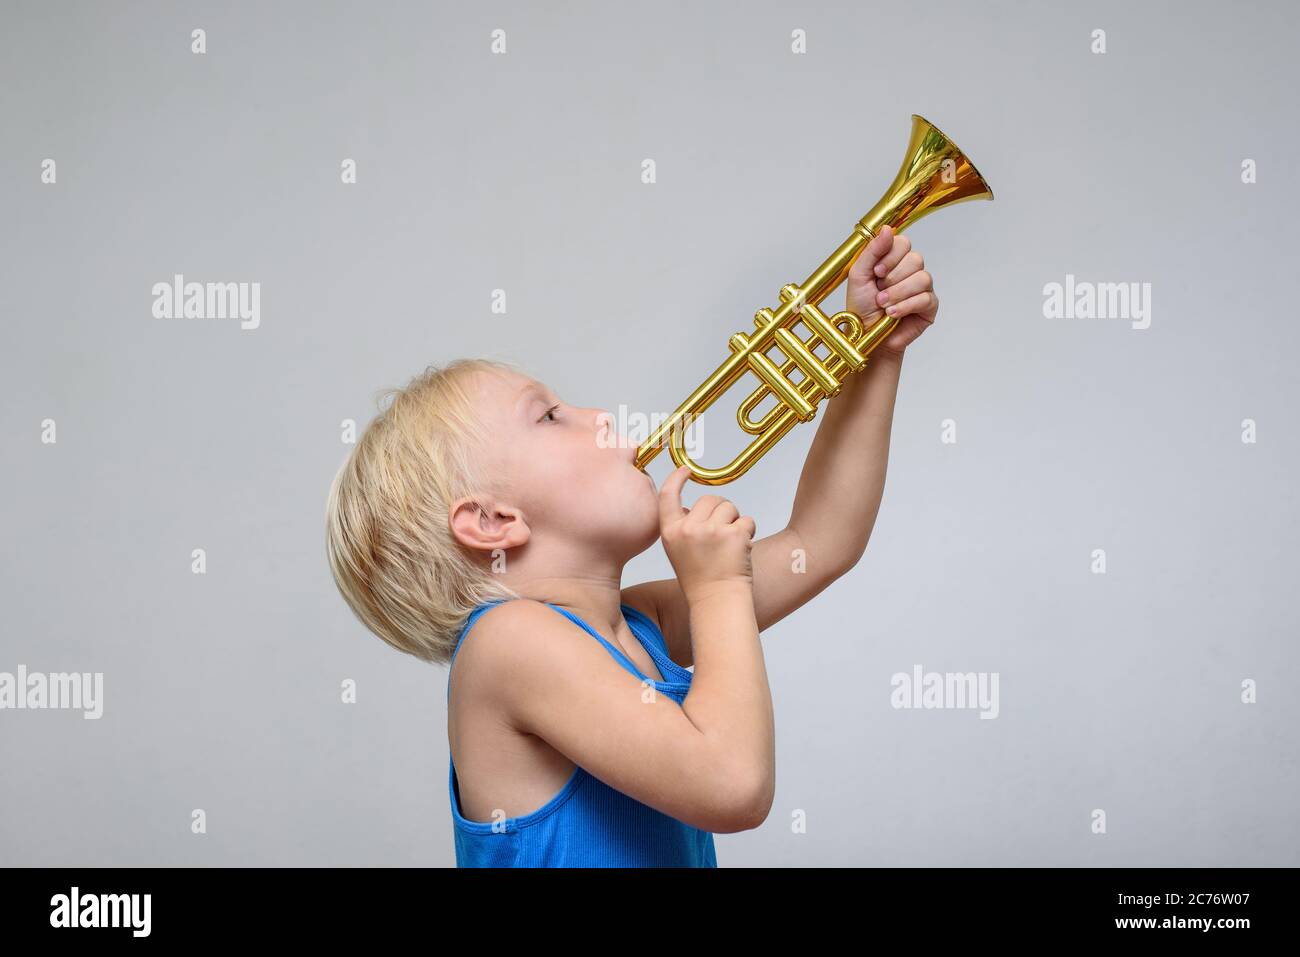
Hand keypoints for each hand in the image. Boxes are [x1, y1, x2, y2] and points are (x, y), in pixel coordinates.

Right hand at [657, 465, 755, 602]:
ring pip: (730, 507)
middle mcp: (688, 529)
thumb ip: (681, 527)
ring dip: (735, 521)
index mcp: (670, 532)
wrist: (717, 601)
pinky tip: (741, 549)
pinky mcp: (735, 534)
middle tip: (721, 535)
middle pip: (709, 499)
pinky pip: (747, 520)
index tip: (685, 470)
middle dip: (720, 511)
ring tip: (730, 545)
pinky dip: (748, 531)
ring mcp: (712, 531)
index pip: (667, 496)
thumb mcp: (678, 551)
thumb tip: (691, 507)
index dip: (676, 479)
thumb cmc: (700, 578)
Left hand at [844, 224, 938, 362]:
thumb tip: (887, 229)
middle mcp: (911, 271)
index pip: (904, 243)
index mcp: (895, 260)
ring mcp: (923, 288)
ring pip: (922, 278)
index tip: (876, 272)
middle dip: (893, 278)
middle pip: (915, 259)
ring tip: (884, 306)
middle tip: (879, 293)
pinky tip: (893, 314)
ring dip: (898, 293)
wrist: (866, 336)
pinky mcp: (929, 306)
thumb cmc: (862, 307)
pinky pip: (926, 297)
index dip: (890, 256)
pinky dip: (906, 306)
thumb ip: (872, 251)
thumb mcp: (859, 275)